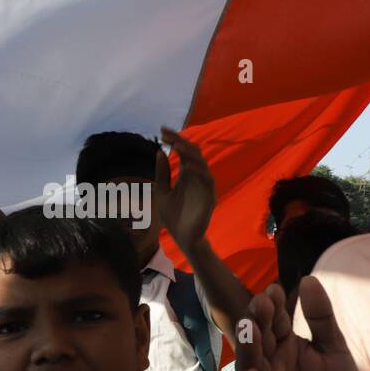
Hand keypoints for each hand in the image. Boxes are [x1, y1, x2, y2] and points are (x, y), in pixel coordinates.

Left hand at [155, 127, 214, 253]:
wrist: (183, 239)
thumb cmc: (174, 217)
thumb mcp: (162, 192)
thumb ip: (162, 174)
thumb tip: (160, 151)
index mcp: (186, 175)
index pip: (183, 152)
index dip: (174, 140)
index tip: (162, 131)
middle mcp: (196, 178)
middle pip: (192, 154)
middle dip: (180, 142)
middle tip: (167, 134)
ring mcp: (204, 187)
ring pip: (201, 164)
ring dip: (189, 154)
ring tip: (176, 145)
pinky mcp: (209, 198)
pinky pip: (207, 181)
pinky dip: (198, 172)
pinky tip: (186, 165)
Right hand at [234, 279, 362, 370]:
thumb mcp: (335, 351)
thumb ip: (322, 319)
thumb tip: (309, 280)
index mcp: (285, 345)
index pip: (274, 321)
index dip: (272, 306)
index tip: (273, 289)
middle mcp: (270, 364)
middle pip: (258, 340)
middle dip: (257, 321)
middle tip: (260, 303)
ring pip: (249, 366)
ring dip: (247, 349)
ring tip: (250, 330)